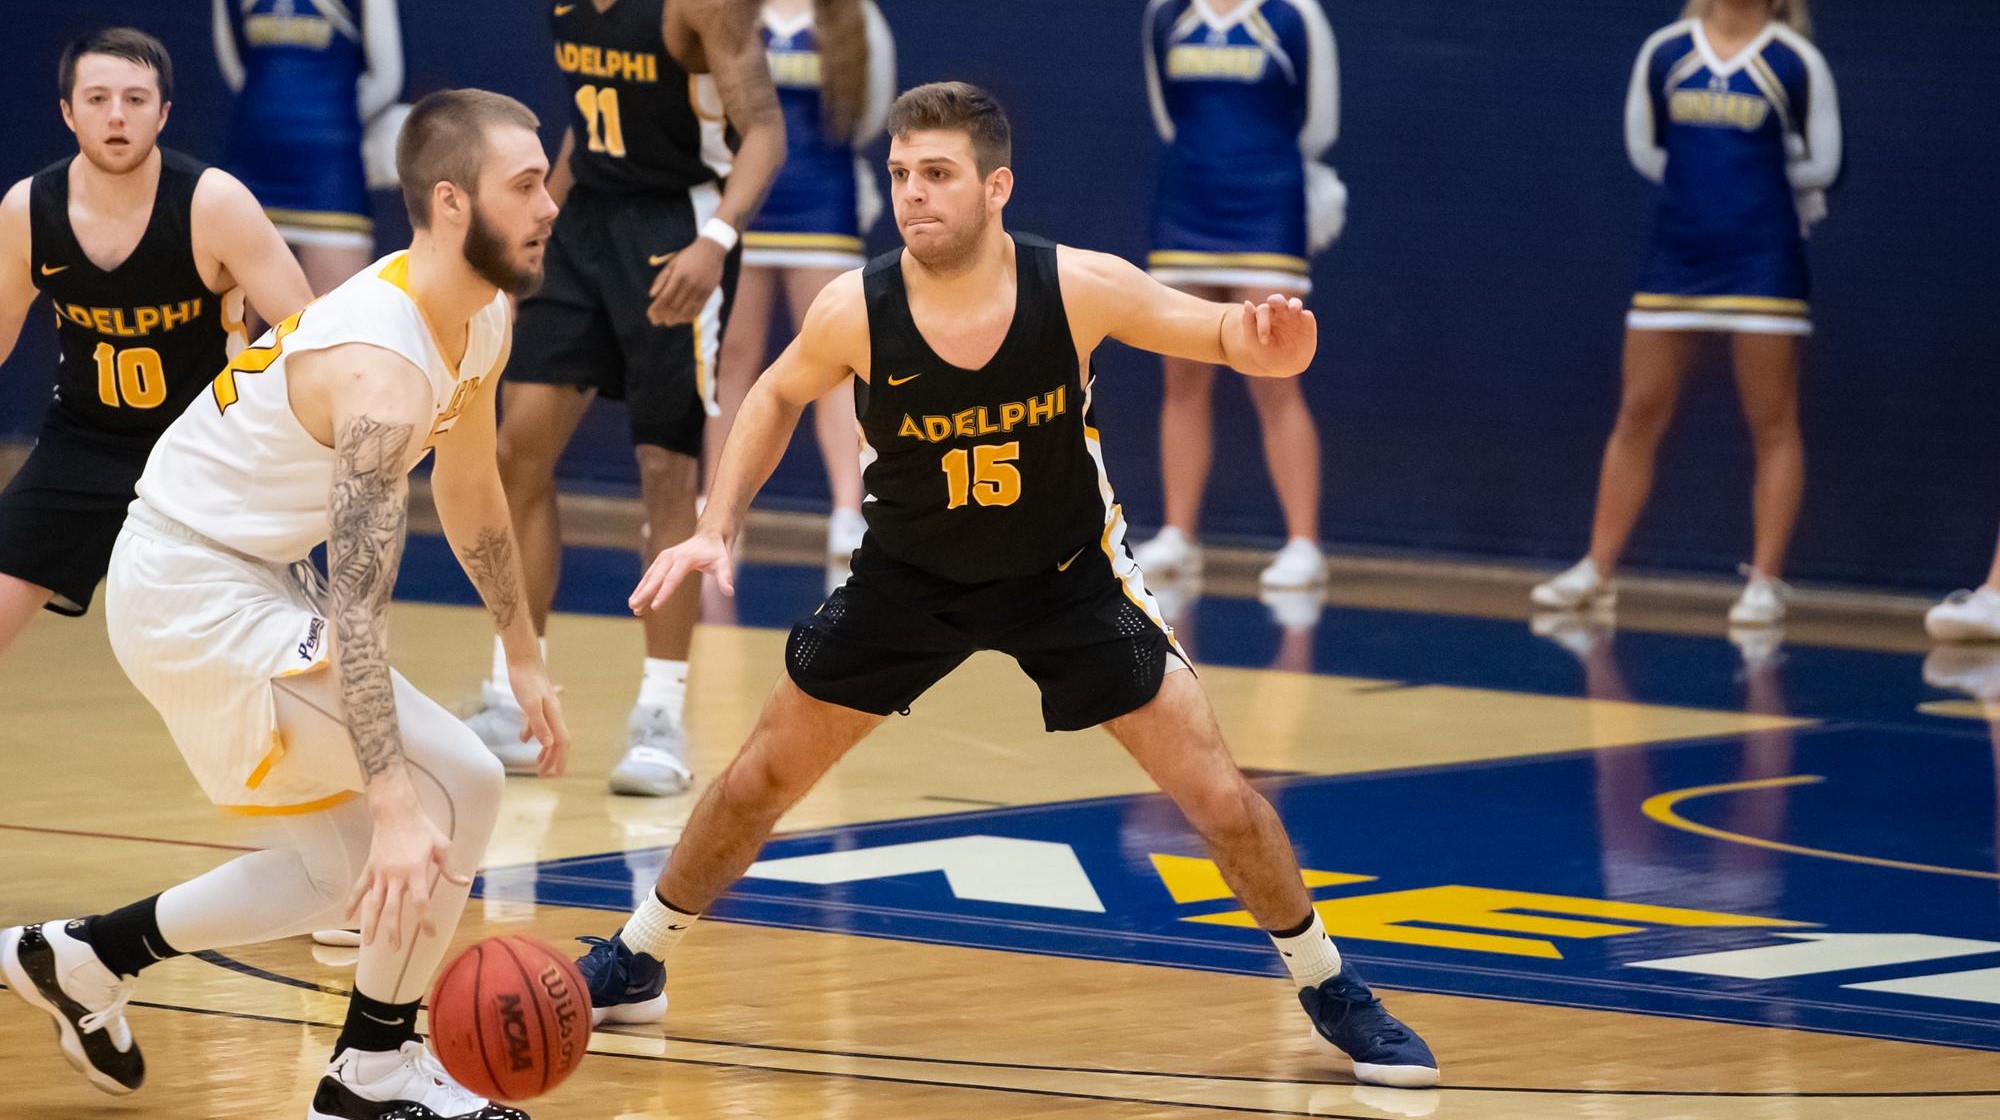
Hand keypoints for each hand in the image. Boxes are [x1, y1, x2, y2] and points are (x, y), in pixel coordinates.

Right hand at [343, 785, 466, 949]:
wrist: (395, 812)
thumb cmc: (422, 828)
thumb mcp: (442, 845)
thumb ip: (450, 867)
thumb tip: (464, 882)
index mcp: (415, 870)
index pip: (420, 901)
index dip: (425, 919)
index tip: (430, 933)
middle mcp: (395, 875)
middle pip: (392, 908)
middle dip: (393, 930)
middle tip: (395, 948)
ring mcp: (379, 872)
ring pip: (372, 903)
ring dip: (370, 923)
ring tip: (368, 942)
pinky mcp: (369, 868)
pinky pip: (359, 888)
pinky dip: (352, 903)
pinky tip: (347, 918)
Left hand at [507, 663, 570, 777]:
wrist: (523, 660)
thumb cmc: (525, 681)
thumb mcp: (530, 704)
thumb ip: (539, 725)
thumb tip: (550, 745)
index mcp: (554, 716)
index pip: (562, 744)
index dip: (559, 761)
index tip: (553, 776)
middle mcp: (554, 715)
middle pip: (558, 743)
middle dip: (553, 761)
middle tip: (543, 776)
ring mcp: (546, 710)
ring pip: (550, 736)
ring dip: (546, 752)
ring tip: (538, 764)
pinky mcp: (536, 704)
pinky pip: (538, 725)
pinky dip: (534, 736)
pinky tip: (525, 740)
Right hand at [630, 530, 733, 613]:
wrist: (708, 536)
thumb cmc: (717, 553)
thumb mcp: (724, 563)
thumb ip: (725, 577)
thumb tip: (729, 591)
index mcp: (685, 559)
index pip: (672, 579)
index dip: (663, 594)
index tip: (655, 607)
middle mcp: (671, 556)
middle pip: (656, 578)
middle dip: (644, 593)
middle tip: (634, 607)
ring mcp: (664, 557)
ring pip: (650, 576)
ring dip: (640, 591)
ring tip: (632, 607)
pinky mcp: (661, 560)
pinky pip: (650, 574)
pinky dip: (643, 586)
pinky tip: (637, 598)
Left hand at [647, 236, 726, 325]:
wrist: (711, 250)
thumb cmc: (688, 257)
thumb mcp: (672, 263)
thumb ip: (661, 279)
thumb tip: (652, 295)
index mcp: (678, 275)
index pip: (664, 297)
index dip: (656, 308)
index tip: (650, 315)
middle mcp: (690, 284)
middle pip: (674, 306)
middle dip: (663, 316)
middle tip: (656, 322)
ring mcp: (700, 290)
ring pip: (686, 310)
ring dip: (675, 319)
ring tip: (668, 322)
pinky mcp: (708, 293)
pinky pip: (697, 309)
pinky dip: (688, 317)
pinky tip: (682, 320)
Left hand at [1236, 294, 1316, 376]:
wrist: (1283, 365)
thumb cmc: (1265, 352)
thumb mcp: (1253, 341)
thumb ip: (1247, 321)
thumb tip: (1247, 302)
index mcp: (1265, 315)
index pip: (1263, 311)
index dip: (1263, 323)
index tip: (1264, 341)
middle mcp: (1280, 311)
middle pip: (1277, 300)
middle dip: (1276, 300)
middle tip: (1273, 302)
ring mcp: (1294, 316)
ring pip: (1295, 303)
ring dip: (1294, 304)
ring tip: (1294, 309)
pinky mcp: (1307, 322)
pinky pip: (1307, 316)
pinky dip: (1306, 315)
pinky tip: (1305, 317)